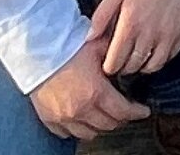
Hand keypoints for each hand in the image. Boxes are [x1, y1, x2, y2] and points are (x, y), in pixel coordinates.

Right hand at [26, 38, 149, 140]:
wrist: (36, 53)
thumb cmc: (66, 48)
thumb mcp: (97, 46)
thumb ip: (115, 53)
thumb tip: (130, 53)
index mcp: (96, 92)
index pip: (123, 112)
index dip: (137, 112)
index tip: (143, 110)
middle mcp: (81, 110)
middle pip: (108, 125)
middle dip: (120, 118)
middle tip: (125, 110)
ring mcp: (64, 118)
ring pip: (90, 133)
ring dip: (100, 126)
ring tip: (105, 115)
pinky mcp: (50, 119)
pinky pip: (69, 133)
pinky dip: (78, 128)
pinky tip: (83, 119)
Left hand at [88, 0, 179, 79]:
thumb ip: (101, 16)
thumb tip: (90, 38)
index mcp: (130, 25)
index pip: (115, 62)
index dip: (109, 66)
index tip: (109, 62)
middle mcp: (149, 35)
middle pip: (132, 67)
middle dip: (124, 67)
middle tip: (122, 59)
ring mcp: (167, 36)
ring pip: (151, 66)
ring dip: (142, 65)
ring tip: (138, 56)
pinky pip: (169, 57)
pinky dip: (160, 58)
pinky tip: (154, 49)